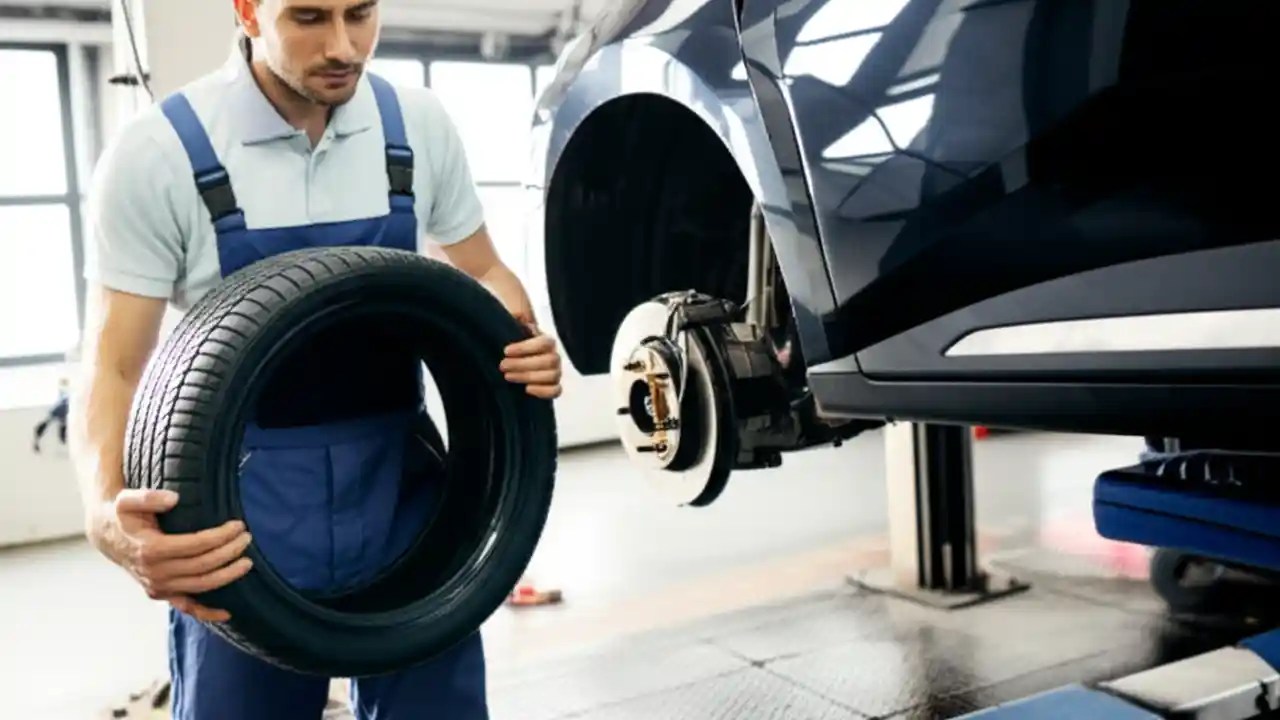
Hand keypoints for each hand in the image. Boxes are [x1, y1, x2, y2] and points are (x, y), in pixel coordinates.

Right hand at [89, 488, 252, 622]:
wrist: (107, 534)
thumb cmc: (122, 515)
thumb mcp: (127, 500)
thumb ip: (148, 497)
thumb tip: (173, 499)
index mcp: (150, 550)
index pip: (196, 545)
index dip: (220, 536)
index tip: (238, 525)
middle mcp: (155, 572)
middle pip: (203, 565)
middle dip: (229, 552)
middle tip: (247, 538)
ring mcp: (159, 587)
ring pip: (200, 586)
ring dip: (227, 575)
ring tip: (247, 562)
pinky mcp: (161, 594)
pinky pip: (187, 608)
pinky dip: (207, 613)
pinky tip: (228, 613)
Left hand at [501, 324, 562, 399]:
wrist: (514, 358)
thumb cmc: (512, 341)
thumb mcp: (511, 327)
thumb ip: (515, 320)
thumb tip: (516, 315)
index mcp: (546, 340)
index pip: (544, 343)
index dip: (525, 348)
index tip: (506, 350)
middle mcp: (554, 355)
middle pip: (549, 361)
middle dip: (523, 364)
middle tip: (502, 365)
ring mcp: (555, 371)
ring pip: (552, 376)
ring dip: (529, 377)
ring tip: (508, 376)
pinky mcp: (552, 386)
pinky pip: (556, 391)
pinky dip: (544, 392)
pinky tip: (527, 389)